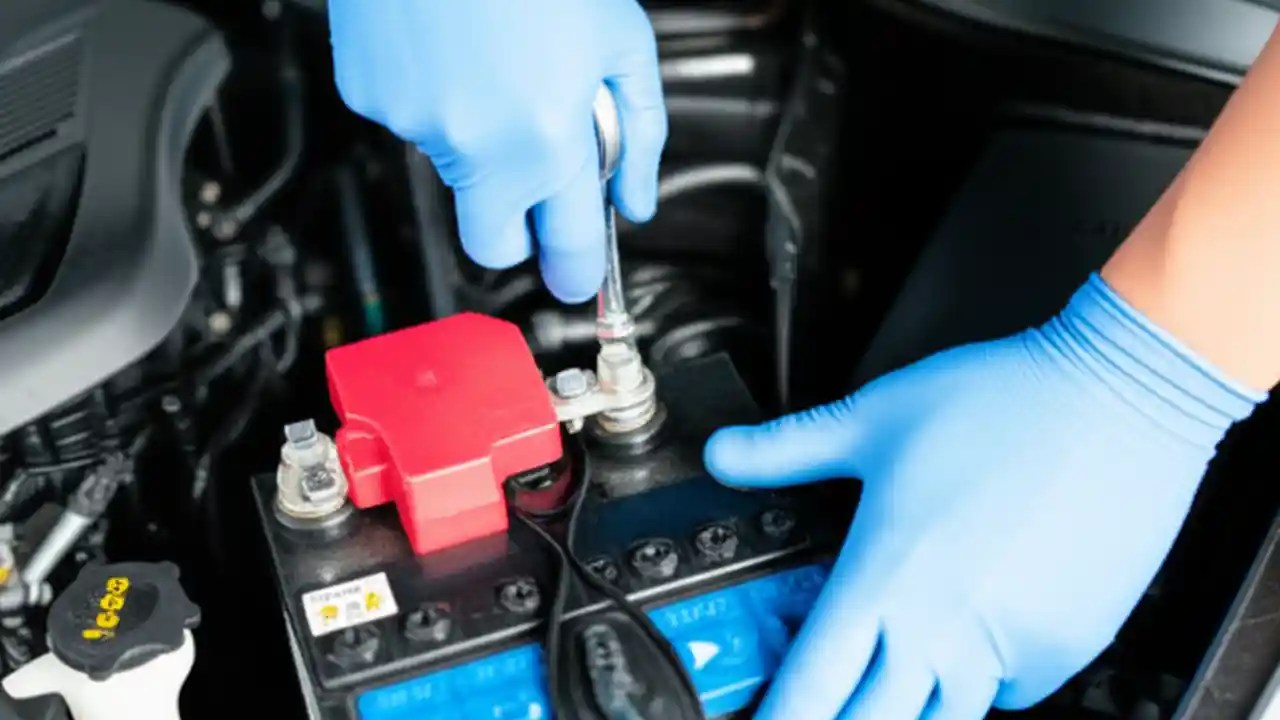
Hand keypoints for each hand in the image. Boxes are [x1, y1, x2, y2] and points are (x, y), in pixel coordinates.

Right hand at [327, 0, 666, 302]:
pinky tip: (453, 49)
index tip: (576, 280)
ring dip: (480, 142)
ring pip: (455, 174)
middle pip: (492, 247)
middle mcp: (476, 145)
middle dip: (518, 232)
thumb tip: (634, 200)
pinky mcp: (371, 99)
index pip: (563, 247)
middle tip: (536, 185)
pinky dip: (436, 101)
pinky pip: (414, 126)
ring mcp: (415, 125)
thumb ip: (638, 133)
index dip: (574, 271)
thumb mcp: (621, 39)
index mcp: (547, 137)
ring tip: (496, 63)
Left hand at [704, 274, 1262, 719]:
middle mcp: (942, 628)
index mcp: (884, 578)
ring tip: (887, 686)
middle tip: (829, 700)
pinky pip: (1007, 696)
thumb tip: (722, 453)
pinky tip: (965, 649)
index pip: (811, 688)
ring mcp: (1008, 647)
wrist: (1121, 395)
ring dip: (907, 711)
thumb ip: (787, 448)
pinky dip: (978, 687)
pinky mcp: (1065, 648)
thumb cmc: (1003, 403)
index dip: (780, 718)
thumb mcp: (872, 418)